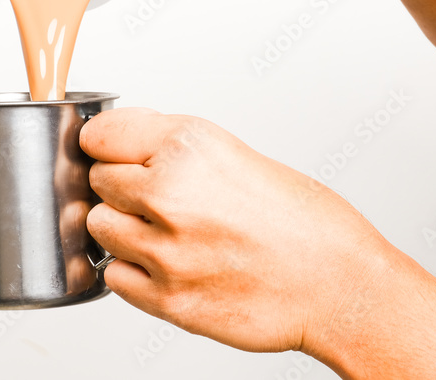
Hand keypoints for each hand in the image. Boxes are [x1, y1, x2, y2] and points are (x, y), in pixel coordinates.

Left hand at [80, 108, 435, 377]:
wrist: (340, 285)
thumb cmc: (302, 220)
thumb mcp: (232, 152)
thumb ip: (167, 145)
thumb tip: (113, 142)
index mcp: (188, 147)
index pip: (97, 136)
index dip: (105, 145)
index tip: (110, 152)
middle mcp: (171, 193)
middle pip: (95, 180)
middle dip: (118, 187)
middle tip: (155, 197)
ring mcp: (166, 249)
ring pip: (98, 226)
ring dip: (121, 229)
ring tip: (163, 232)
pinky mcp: (167, 298)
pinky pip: (114, 275)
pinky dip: (132, 271)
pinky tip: (167, 263)